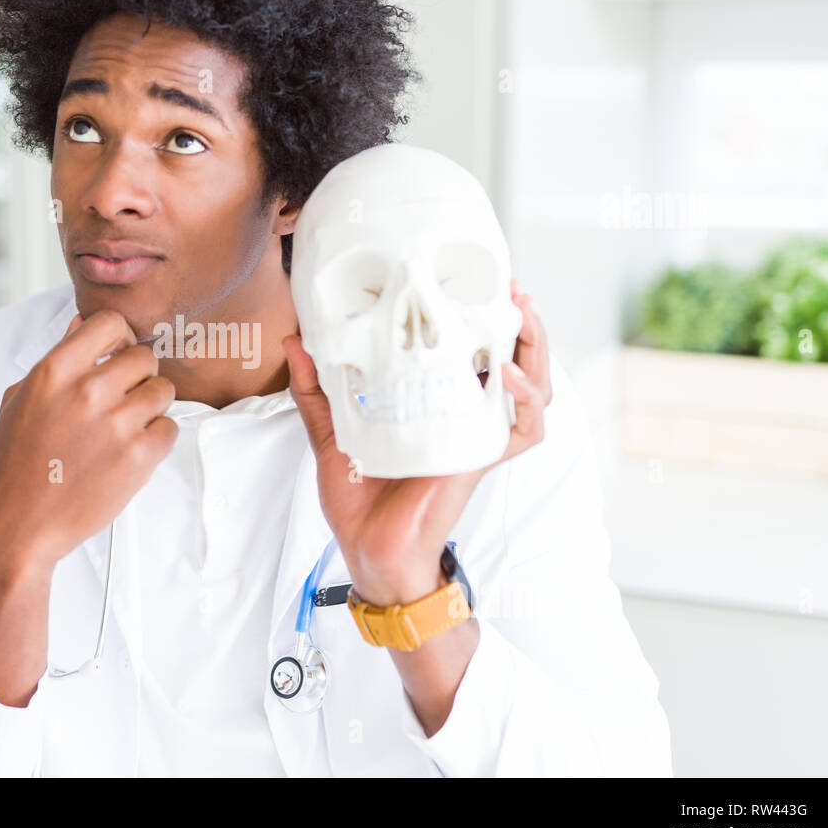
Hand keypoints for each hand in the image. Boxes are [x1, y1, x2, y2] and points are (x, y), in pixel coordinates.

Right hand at [0, 309, 178, 594]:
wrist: (17, 525)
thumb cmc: (15, 465)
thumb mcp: (20, 401)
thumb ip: (55, 360)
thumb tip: (80, 325)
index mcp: (54, 371)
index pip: (109, 323)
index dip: (118, 338)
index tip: (115, 356)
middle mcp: (86, 391)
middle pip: (144, 357)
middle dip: (137, 376)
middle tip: (122, 400)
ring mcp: (115, 424)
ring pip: (163, 390)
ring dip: (151, 406)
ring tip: (127, 428)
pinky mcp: (137, 457)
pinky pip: (170, 428)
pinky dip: (158, 438)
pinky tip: (132, 451)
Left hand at [282, 279, 551, 604]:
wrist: (368, 549)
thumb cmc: (357, 498)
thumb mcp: (331, 431)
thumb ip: (314, 388)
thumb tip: (293, 340)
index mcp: (434, 402)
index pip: (472, 350)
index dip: (483, 314)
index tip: (477, 278)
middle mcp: (464, 414)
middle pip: (515, 360)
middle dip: (521, 321)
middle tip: (510, 287)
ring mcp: (477, 436)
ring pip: (533, 387)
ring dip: (534, 348)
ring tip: (521, 314)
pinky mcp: (481, 458)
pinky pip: (522, 429)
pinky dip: (524, 399)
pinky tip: (505, 373)